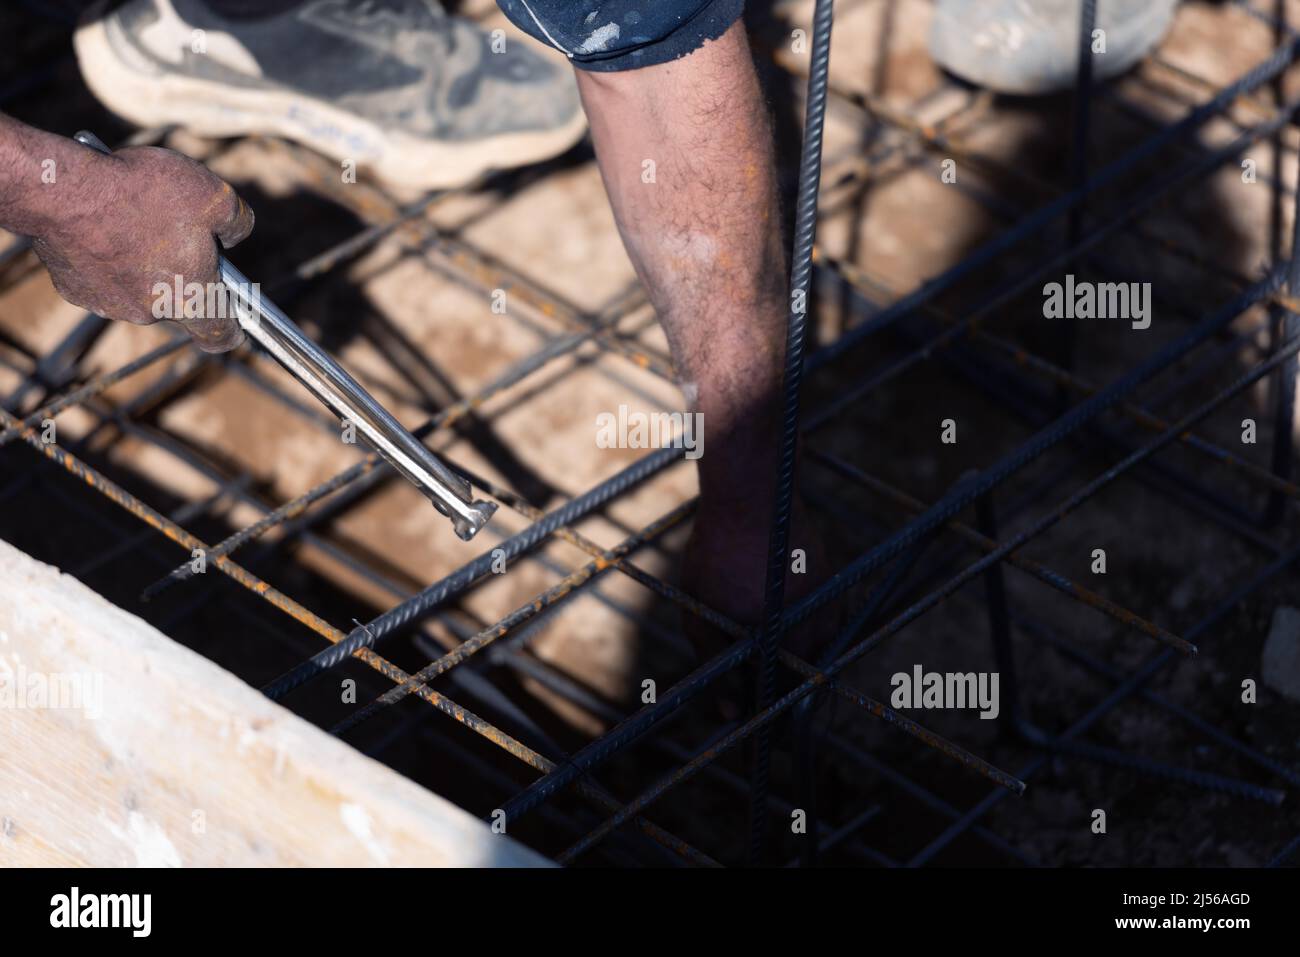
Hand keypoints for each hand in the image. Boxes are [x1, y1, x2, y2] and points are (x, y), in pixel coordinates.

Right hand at [30, 144, 253, 351]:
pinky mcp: (74, 290)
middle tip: (177, 232)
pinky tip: (104, 226)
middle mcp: (149, 313)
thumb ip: (237, 223)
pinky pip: (103, 278)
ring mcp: (108, 304)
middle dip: (182, 273)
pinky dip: (108, 258)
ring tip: (136, 222)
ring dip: (143, 264)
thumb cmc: (143, 193)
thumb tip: (234, 235)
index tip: (236, 327)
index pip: (218, 335)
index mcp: (190, 299)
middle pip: (177, 301)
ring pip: (138, 288)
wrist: (62, 190)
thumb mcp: (214, 197)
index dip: (231, 331)